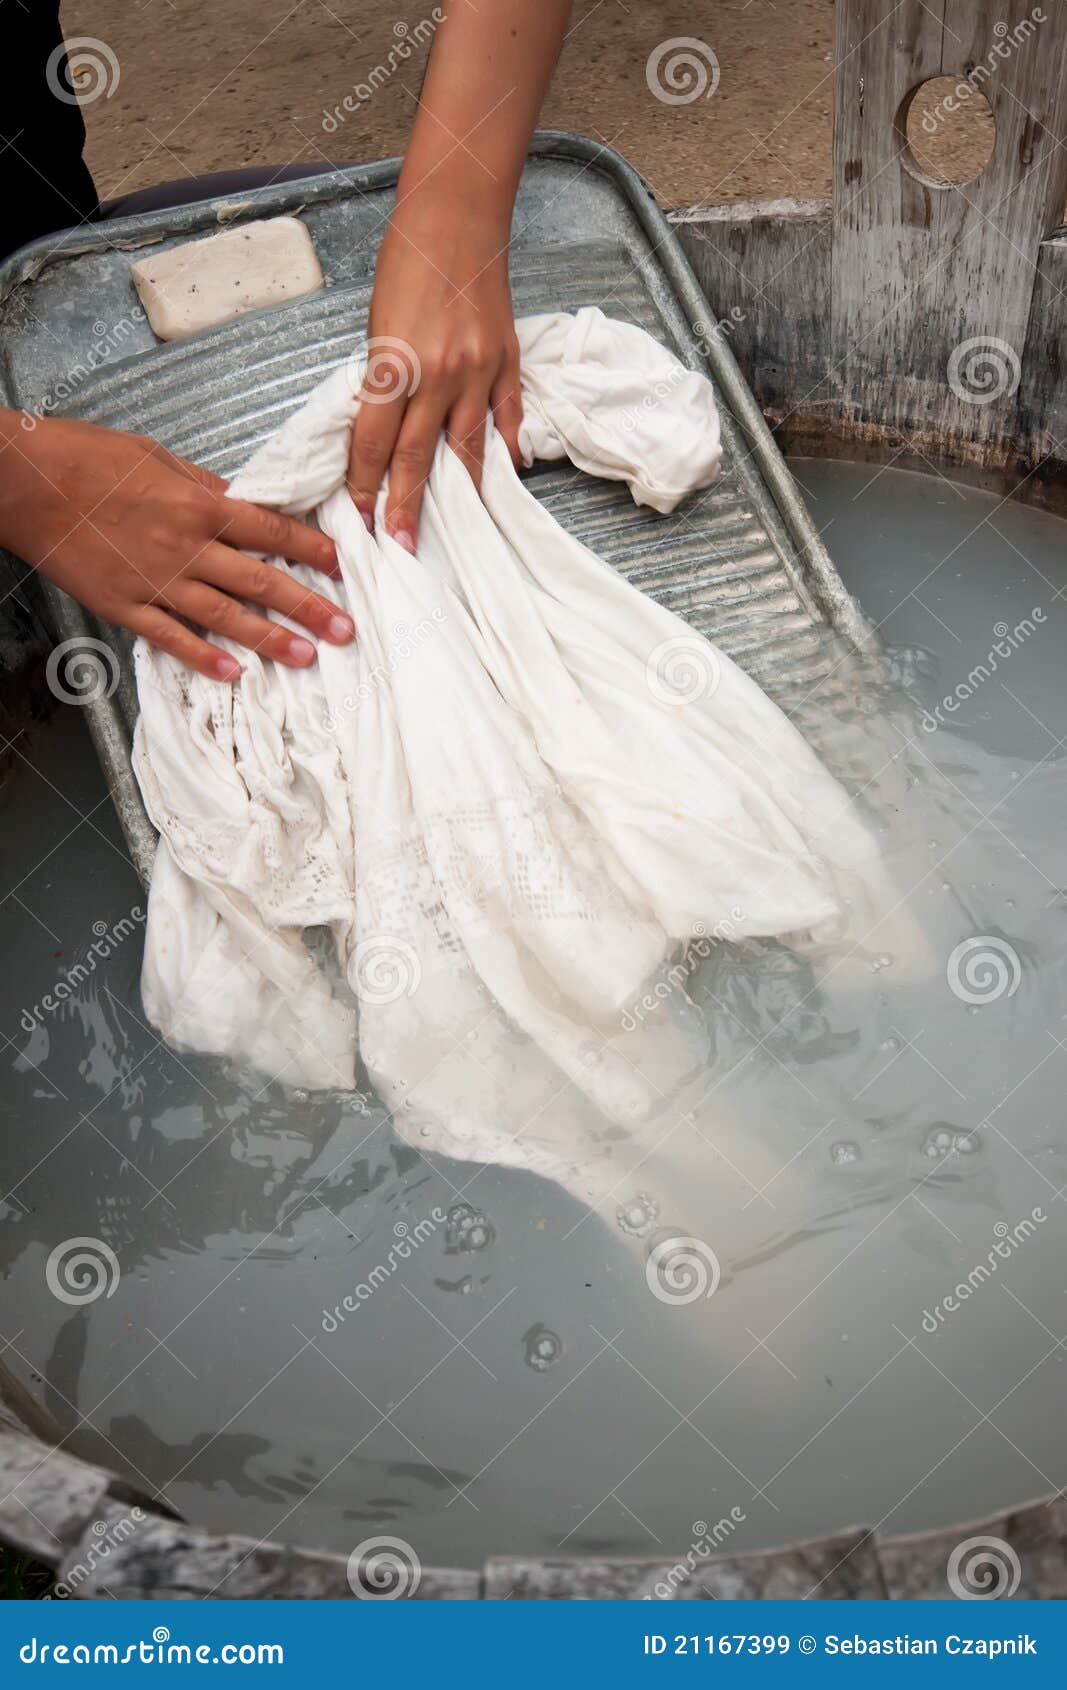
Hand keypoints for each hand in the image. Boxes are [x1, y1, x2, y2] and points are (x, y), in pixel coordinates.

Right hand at [0, 413, 354, 679]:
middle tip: (346, 630)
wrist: (25, 482)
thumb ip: (205, 486)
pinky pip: (172, 637)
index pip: (272, 529)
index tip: (340, 566)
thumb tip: (243, 502)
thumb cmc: (87, 457)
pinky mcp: (125, 606)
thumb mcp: (158, 457)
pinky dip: (203, 657)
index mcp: (199, 504)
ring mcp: (156, 581)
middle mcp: (186, 547)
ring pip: (226, 617)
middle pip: (261, 582)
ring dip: (270, 640)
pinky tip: (232, 673)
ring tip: (306, 658)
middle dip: (309, 607)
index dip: (312, 549)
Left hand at [347, 189, 523, 552]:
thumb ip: (383, 379)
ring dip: (459, 494)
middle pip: (418, 457)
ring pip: (468, 448)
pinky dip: (507, 448)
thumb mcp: (377, 324)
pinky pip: (508, 417)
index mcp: (394, 362)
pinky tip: (507, 476)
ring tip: (456, 528)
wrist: (457, 215)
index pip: (373, 442)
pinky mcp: (508, 361)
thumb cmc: (406, 262)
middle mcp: (438, 374)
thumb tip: (384, 431)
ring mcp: (478, 370)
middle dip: (407, 506)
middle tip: (402, 546)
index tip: (362, 519)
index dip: (365, 485)